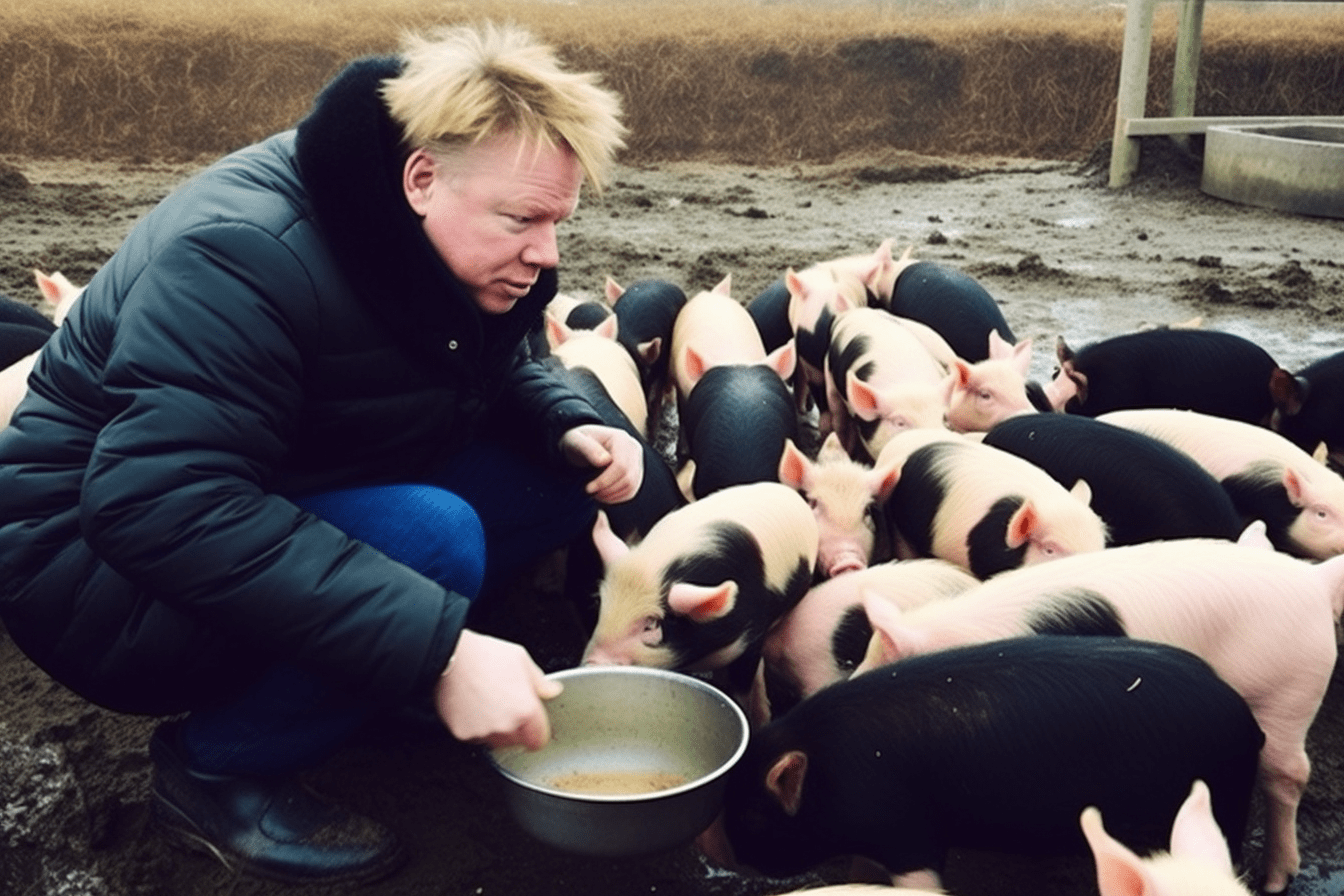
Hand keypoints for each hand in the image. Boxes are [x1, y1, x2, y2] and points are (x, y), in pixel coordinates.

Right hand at [435, 630, 561, 750]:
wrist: (449, 655)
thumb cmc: (484, 655)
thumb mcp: (520, 659)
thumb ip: (540, 681)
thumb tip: (552, 690)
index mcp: (526, 710)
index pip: (539, 741)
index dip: (537, 733)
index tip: (533, 726)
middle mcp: (506, 726)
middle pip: (517, 741)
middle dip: (516, 728)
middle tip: (506, 706)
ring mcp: (483, 732)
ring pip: (495, 741)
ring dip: (496, 730)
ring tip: (488, 703)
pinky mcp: (462, 734)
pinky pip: (474, 737)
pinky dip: (475, 727)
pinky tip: (473, 707)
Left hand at [559, 423, 643, 504]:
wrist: (581, 445)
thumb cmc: (576, 442)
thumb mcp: (575, 441)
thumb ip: (588, 448)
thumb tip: (605, 460)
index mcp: (621, 439)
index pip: (621, 466)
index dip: (605, 481)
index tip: (588, 489)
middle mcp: (633, 448)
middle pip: (628, 478)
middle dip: (608, 490)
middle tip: (590, 493)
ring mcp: (637, 460)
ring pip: (631, 486)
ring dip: (612, 495)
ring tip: (595, 494)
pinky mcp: (635, 472)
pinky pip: (631, 491)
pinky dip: (617, 497)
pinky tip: (603, 495)